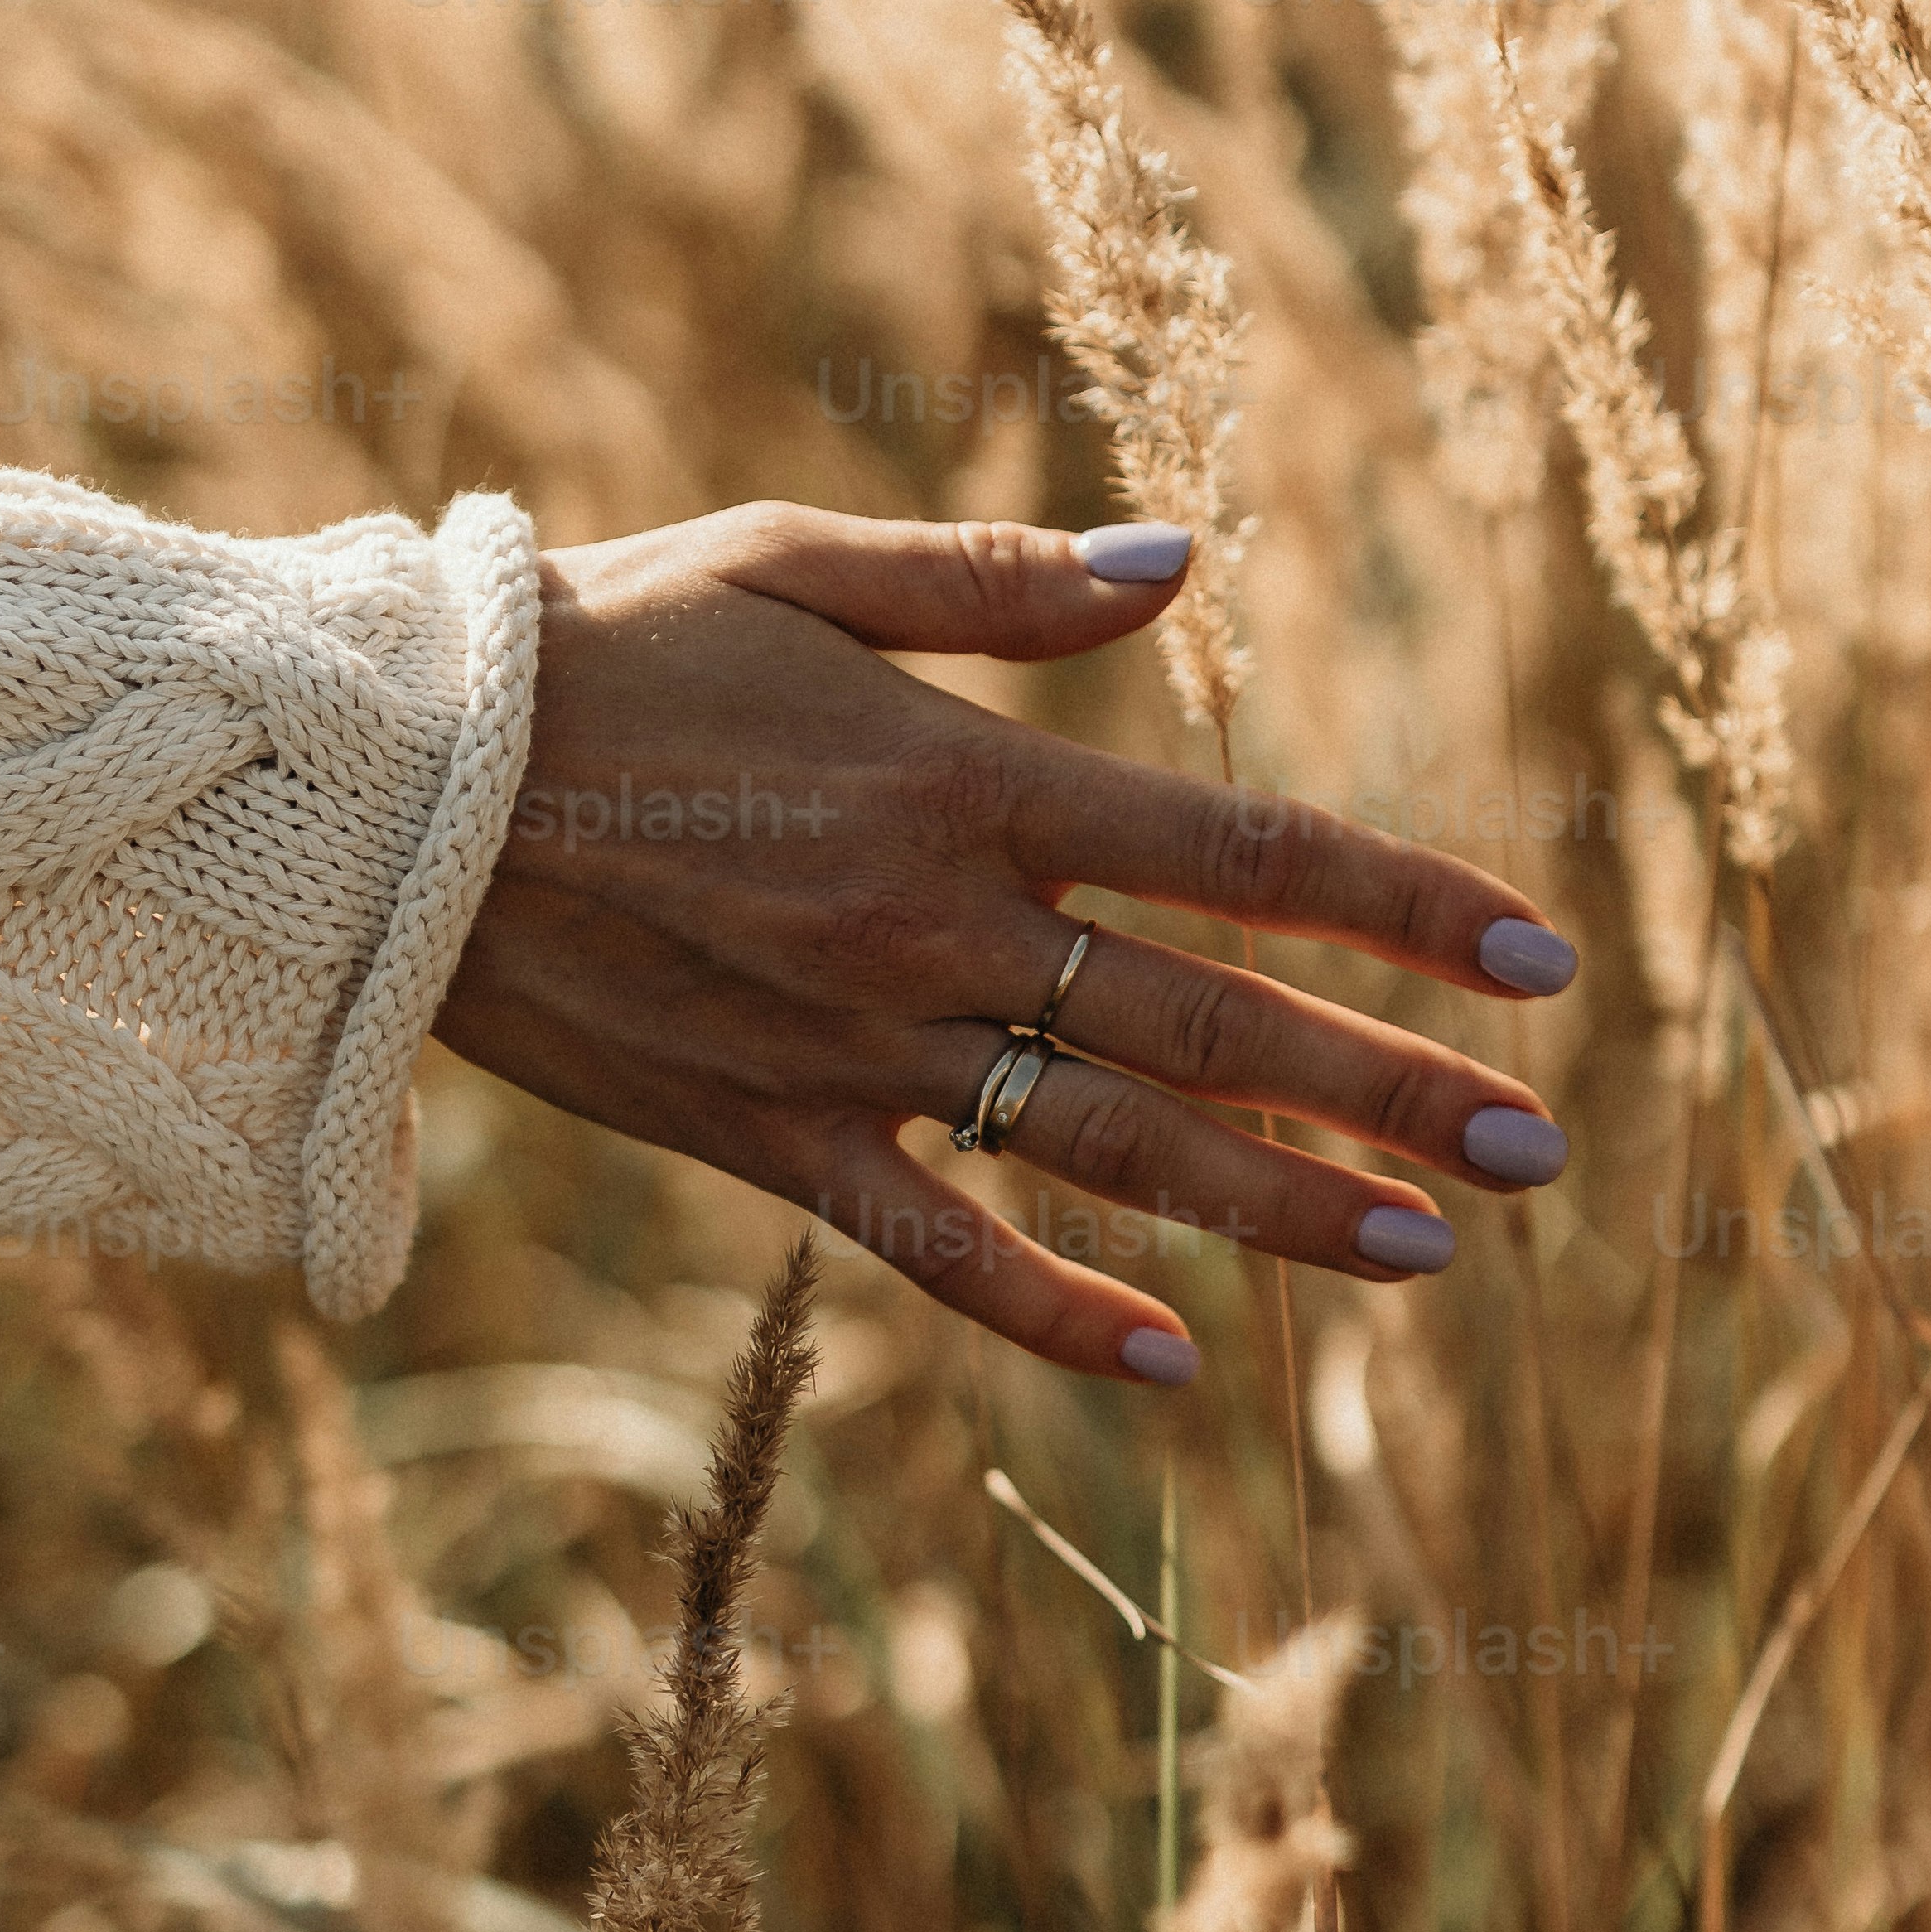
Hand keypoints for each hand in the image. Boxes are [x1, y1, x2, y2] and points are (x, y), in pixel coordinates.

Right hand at [432, 508, 1577, 1383]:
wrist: (383, 790)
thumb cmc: (598, 644)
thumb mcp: (798, 562)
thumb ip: (1001, 585)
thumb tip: (1187, 565)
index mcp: (964, 783)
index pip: (1240, 852)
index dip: (1401, 904)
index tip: (1540, 956)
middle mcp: (934, 929)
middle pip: (1213, 1024)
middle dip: (1394, 1087)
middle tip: (1547, 1147)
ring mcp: (853, 1048)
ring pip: (1109, 1149)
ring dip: (1281, 1207)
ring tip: (1433, 1249)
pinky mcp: (764, 1136)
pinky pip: (931, 1243)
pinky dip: (1050, 1311)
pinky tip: (1166, 1369)